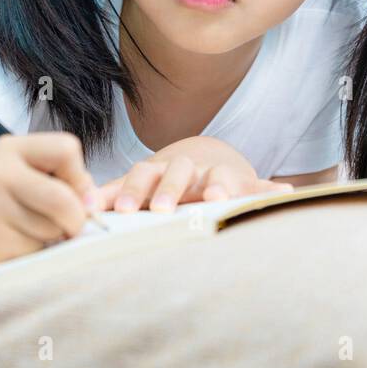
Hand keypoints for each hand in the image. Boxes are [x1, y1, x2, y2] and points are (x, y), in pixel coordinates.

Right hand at [0, 132, 99, 272]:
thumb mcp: (10, 175)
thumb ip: (54, 179)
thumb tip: (93, 202)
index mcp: (8, 148)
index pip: (68, 149)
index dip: (79, 175)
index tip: (71, 192)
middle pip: (67, 199)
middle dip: (75, 219)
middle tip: (65, 226)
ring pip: (54, 230)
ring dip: (50, 239)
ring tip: (23, 232)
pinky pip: (35, 252)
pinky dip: (32, 255)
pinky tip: (8, 247)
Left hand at [97, 136, 290, 212]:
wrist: (207, 156)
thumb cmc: (166, 180)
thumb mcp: (141, 184)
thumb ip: (113, 194)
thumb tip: (81, 203)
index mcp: (158, 170)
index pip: (142, 176)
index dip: (133, 191)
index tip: (124, 209)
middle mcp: (188, 169)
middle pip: (177, 173)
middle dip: (168, 191)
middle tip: (160, 211)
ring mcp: (218, 175)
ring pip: (219, 178)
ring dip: (220, 187)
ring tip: (219, 200)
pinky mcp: (247, 184)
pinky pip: (261, 187)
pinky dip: (273, 191)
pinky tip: (285, 194)